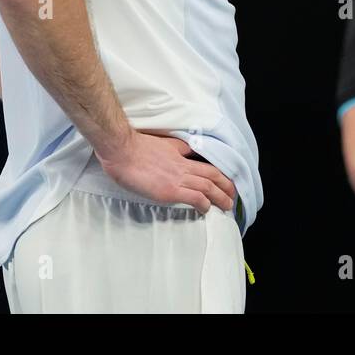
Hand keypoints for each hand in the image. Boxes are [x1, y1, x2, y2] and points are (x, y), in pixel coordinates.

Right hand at [97, 130, 236, 214]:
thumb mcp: (164, 144)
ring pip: (207, 187)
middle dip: (226, 187)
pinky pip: (193, 197)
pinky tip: (206, 210)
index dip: (220, 175)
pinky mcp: (169, 191)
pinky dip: (203, 203)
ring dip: (220, 197)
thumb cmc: (136, 147)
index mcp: (181, 156)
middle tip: (233, 197)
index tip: (226, 182)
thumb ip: (177, 149)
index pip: (207, 165)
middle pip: (213, 176)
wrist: (122, 150)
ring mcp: (177, 179)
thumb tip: (186, 151)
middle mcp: (183, 167)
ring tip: (227, 206)